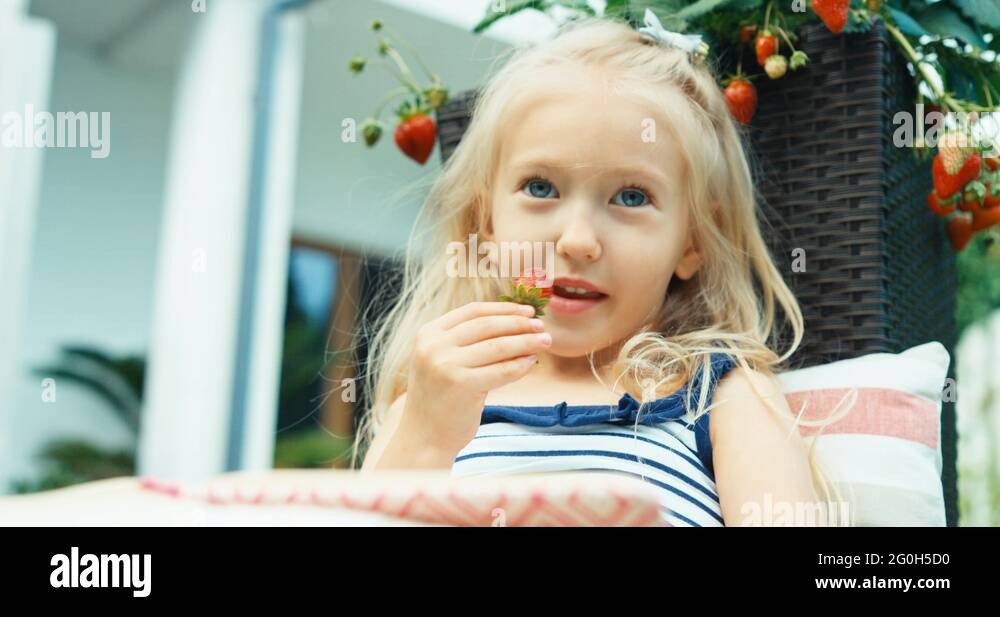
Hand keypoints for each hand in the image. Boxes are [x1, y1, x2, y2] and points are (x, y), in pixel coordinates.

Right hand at [399, 301, 551, 454]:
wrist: (423, 437)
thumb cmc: (440, 397)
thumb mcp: (443, 360)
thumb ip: (468, 342)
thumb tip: (516, 323)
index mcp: (429, 333)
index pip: (473, 311)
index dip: (504, 308)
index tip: (527, 311)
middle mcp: (434, 346)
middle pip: (488, 325)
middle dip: (519, 323)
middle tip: (541, 326)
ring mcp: (446, 365)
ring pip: (498, 346)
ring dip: (526, 342)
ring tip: (545, 341)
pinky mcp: (461, 386)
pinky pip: (502, 371)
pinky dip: (520, 364)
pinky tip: (531, 362)